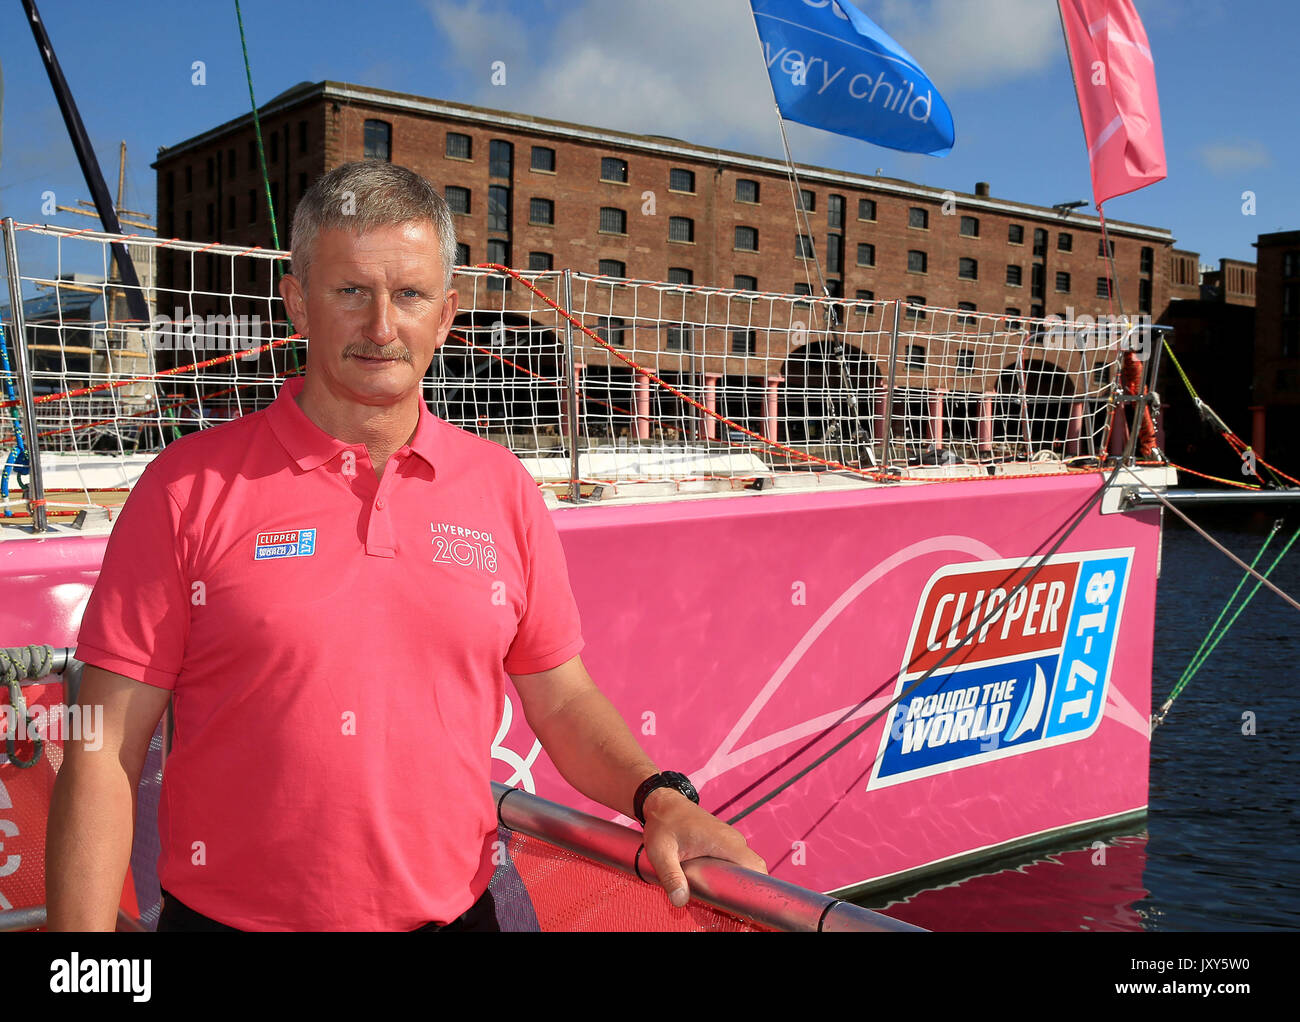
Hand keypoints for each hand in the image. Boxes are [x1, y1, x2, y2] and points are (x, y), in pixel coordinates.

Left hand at [640, 788, 767, 907]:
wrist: (663, 803)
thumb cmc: (663, 823)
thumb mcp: (661, 852)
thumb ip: (671, 876)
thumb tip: (680, 901)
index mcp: (724, 841)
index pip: (756, 867)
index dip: (756, 888)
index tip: (742, 905)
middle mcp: (733, 840)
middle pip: (752, 871)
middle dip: (743, 891)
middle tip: (724, 907)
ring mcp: (730, 841)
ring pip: (744, 868)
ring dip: (734, 884)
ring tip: (717, 898)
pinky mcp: (725, 844)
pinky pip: (735, 863)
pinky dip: (729, 876)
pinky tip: (712, 886)